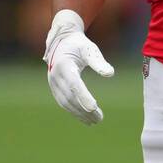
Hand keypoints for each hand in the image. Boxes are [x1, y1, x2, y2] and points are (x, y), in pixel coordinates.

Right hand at [44, 9, 113, 124]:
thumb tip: (110, 73)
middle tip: (99, 118)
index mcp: (64, 65)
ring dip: (80, 113)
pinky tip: (85, 118)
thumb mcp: (90, 49)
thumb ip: (99, 62)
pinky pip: (64, 103)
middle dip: (84, 109)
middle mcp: (56, 76)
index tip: (94, 107)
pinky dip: (74, 111)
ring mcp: (53, 83)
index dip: (83, 96)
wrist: (61, 42)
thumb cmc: (79, 45)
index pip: (74, 84)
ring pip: (66, 102)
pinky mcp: (54, 88)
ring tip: (95, 120)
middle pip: (71, 96)